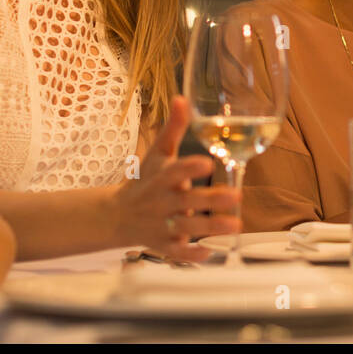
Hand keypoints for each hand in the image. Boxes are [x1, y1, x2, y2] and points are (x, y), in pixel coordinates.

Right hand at [112, 96, 239, 262]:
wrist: (116, 215)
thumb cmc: (145, 180)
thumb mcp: (157, 153)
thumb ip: (173, 128)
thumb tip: (183, 98)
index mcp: (161, 178)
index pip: (175, 171)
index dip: (190, 168)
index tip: (207, 163)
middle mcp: (161, 202)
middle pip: (187, 201)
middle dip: (210, 201)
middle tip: (236, 196)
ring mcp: (161, 225)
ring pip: (186, 229)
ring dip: (210, 229)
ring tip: (235, 226)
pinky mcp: (162, 245)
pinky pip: (176, 253)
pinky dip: (191, 255)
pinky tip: (210, 252)